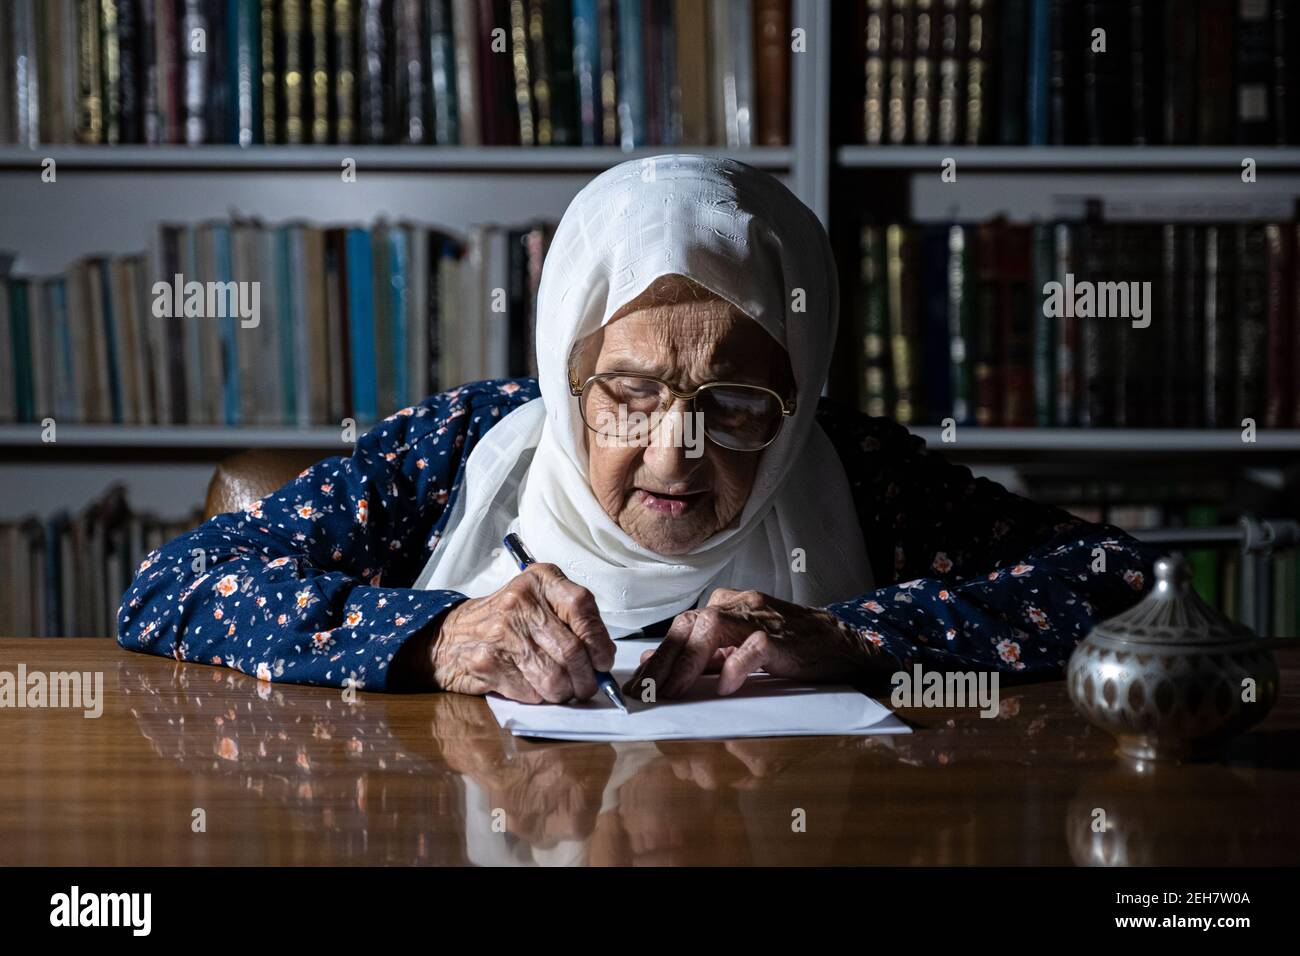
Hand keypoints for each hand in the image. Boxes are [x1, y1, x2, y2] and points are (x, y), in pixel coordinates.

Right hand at [430, 564, 615, 702]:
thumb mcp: (539, 601)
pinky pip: (530, 692)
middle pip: (571, 650)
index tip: (603, 661)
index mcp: (540, 579)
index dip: (599, 640)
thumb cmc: (506, 620)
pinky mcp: (488, 662)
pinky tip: (532, 687)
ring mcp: (502, 631)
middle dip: (586, 678)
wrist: (451, 635)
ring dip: (565, 692)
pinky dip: (539, 697)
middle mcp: (520, 600)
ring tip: (563, 690)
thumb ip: (572, 620)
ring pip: (554, 677)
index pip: (581, 607)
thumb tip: (603, 657)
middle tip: (586, 686)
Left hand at [624, 588, 887, 698]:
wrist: (841, 644)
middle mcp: (740, 605)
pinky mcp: (784, 637)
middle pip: (689, 625)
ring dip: (688, 662)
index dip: (657, 655)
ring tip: (673, 691)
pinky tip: (725, 687)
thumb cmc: (790, 648)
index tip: (638, 684)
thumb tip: (656, 662)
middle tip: (645, 693)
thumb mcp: (740, 649)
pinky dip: (736, 665)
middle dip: (663, 660)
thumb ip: (703, 655)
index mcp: (728, 606)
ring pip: (712, 627)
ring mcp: (762, 618)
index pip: (681, 626)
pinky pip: (754, 646)